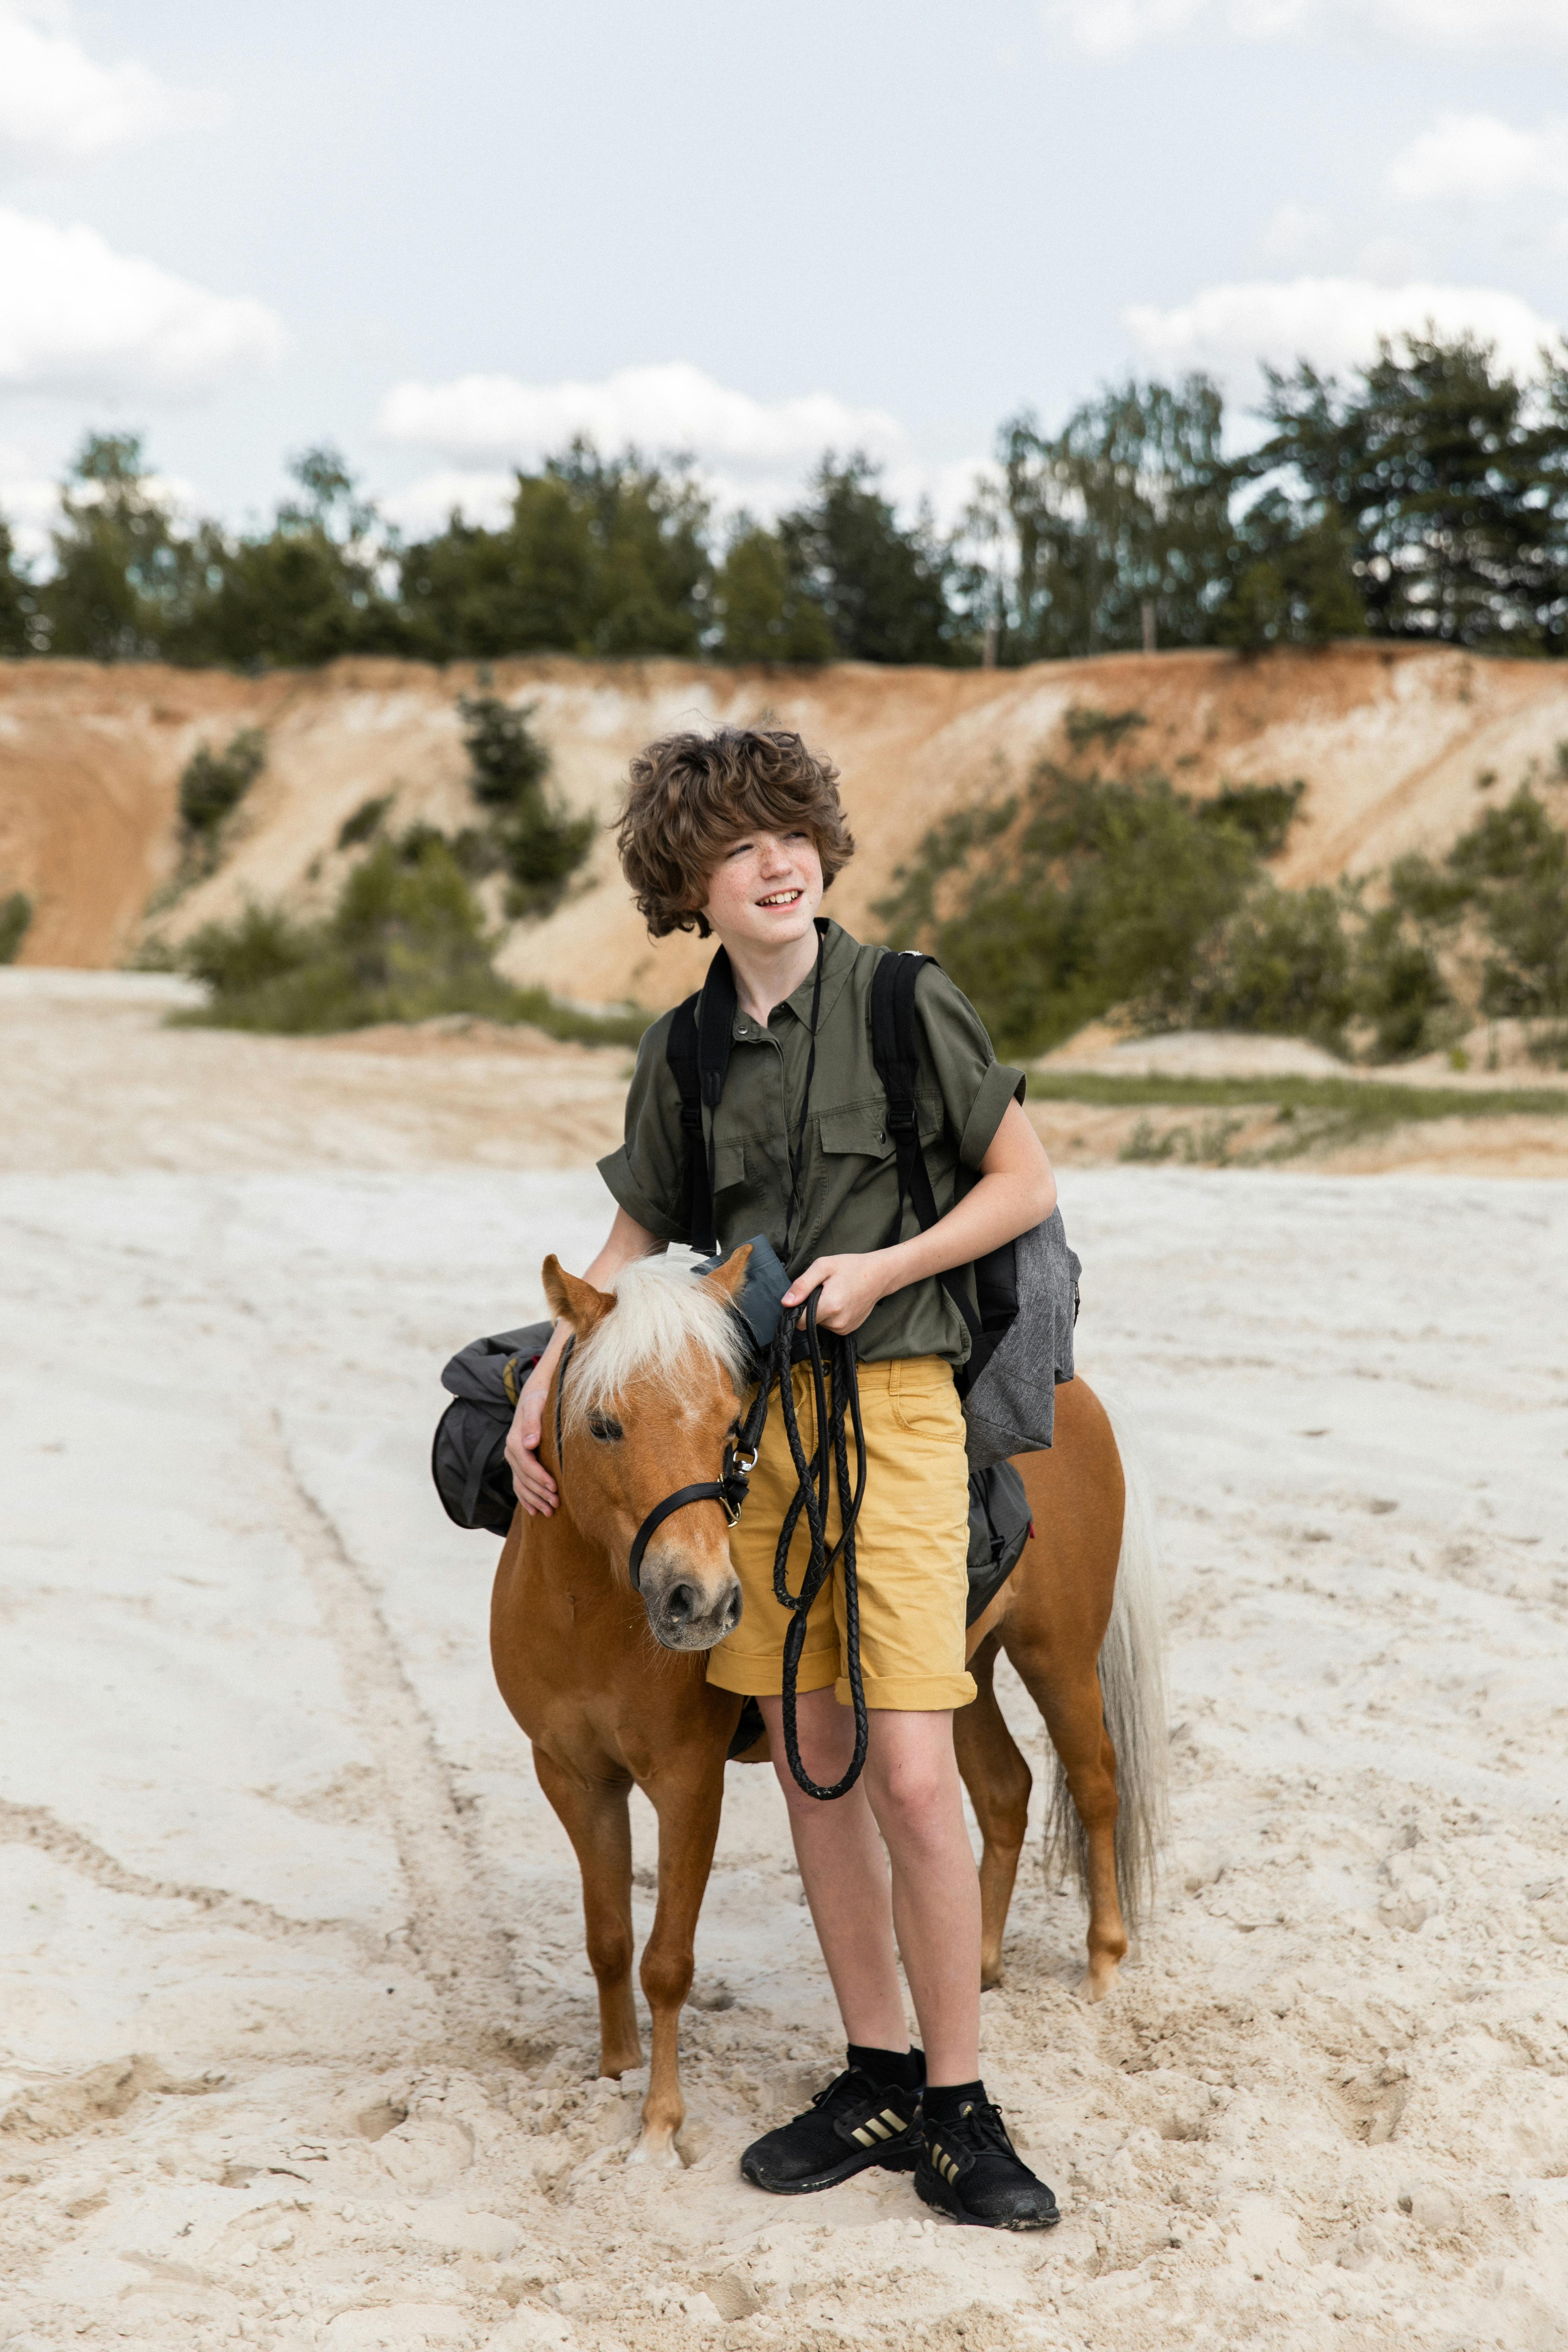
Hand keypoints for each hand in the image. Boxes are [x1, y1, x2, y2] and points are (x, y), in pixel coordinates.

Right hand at [505, 1365, 557, 1516]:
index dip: (540, 1477)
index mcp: (515, 1440)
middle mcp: (511, 1452)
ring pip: (521, 1485)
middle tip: (557, 1504)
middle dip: (540, 1493)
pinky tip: (535, 1511)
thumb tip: (530, 1443)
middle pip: (525, 1478)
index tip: (554, 1487)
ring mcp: (514, 1460)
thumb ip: (533, 1423)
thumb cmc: (540, 1400)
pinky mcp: (518, 1464)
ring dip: (535, 1500)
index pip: (527, 1464)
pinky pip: (519, 1485)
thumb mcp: (536, 1406)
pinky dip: (526, 1499)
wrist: (534, 1397)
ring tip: (551, 1512)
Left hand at [782, 1253, 888, 1335]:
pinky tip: (841, 1301)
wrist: (879, 1275)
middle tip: (823, 1290)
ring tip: (834, 1294)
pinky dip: (831, 1315)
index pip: (799, 1321)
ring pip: (819, 1324)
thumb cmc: (851, 1267)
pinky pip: (830, 1325)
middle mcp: (837, 1322)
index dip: (796, 1309)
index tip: (803, 1296)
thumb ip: (802, 1285)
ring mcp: (844, 1328)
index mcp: (830, 1307)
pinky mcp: (849, 1330)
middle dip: (810, 1307)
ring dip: (821, 1311)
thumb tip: (786, 1302)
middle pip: (808, 1322)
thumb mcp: (823, 1267)